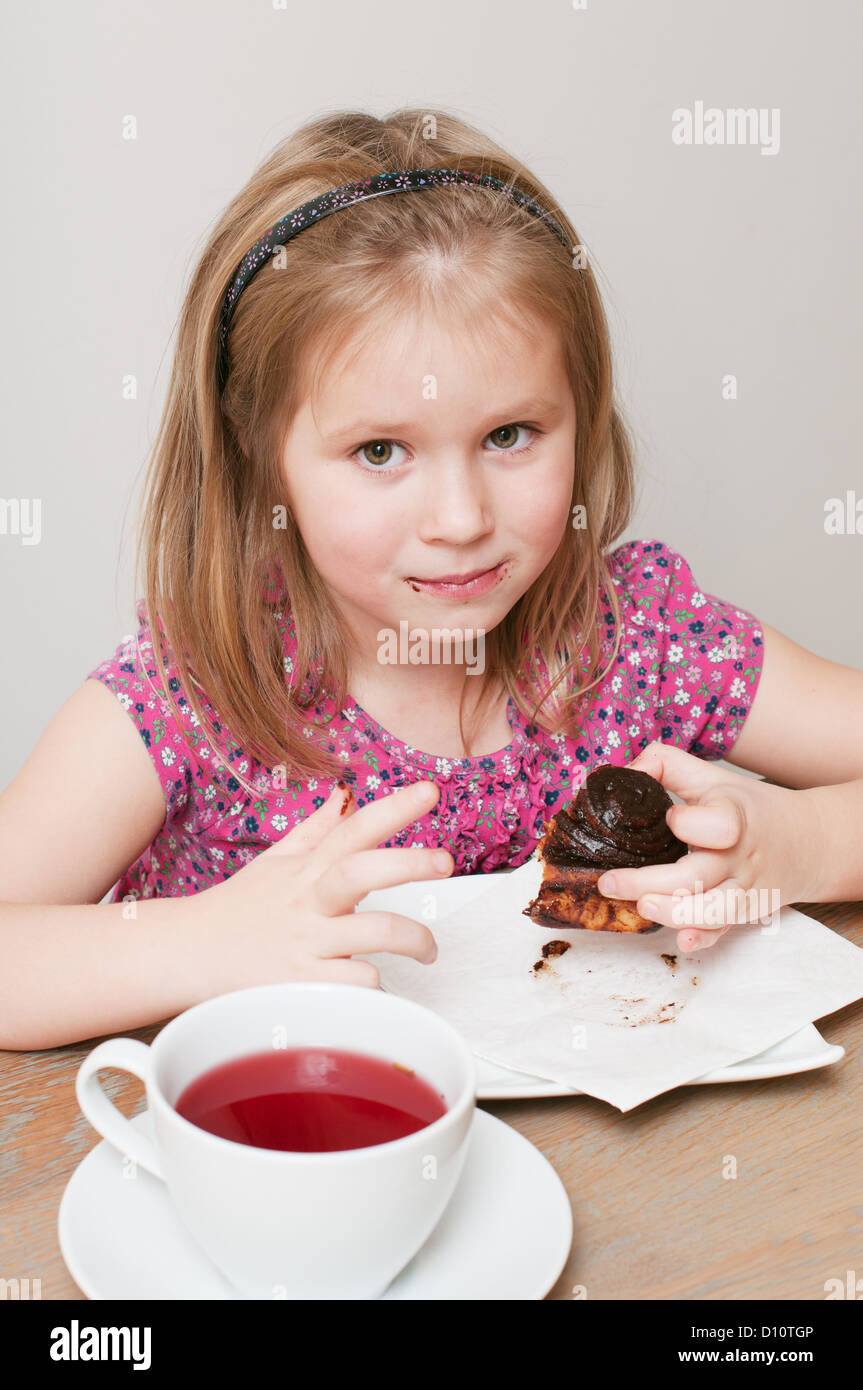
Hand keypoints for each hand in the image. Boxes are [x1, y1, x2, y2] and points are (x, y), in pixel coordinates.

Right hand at [188, 780, 452, 994]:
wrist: (183, 956)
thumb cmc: (235, 910)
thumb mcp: (274, 863)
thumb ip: (315, 831)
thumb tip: (343, 795)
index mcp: (306, 869)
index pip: (353, 828)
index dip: (394, 808)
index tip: (431, 791)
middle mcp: (307, 901)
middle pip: (362, 871)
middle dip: (410, 863)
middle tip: (445, 862)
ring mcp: (304, 943)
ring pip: (372, 933)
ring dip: (413, 939)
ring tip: (427, 949)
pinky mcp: (300, 984)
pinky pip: (356, 983)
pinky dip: (375, 987)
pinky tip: (376, 987)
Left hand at [595, 741, 816, 953]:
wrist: (808, 842)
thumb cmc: (749, 807)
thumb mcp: (712, 777)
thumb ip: (666, 764)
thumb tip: (625, 772)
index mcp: (734, 818)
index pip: (718, 826)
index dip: (690, 823)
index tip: (671, 816)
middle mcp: (740, 857)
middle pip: (697, 877)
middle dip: (649, 883)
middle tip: (610, 882)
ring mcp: (745, 889)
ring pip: (712, 911)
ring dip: (674, 913)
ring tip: (642, 906)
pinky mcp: (745, 912)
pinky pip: (724, 930)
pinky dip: (704, 939)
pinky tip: (682, 941)